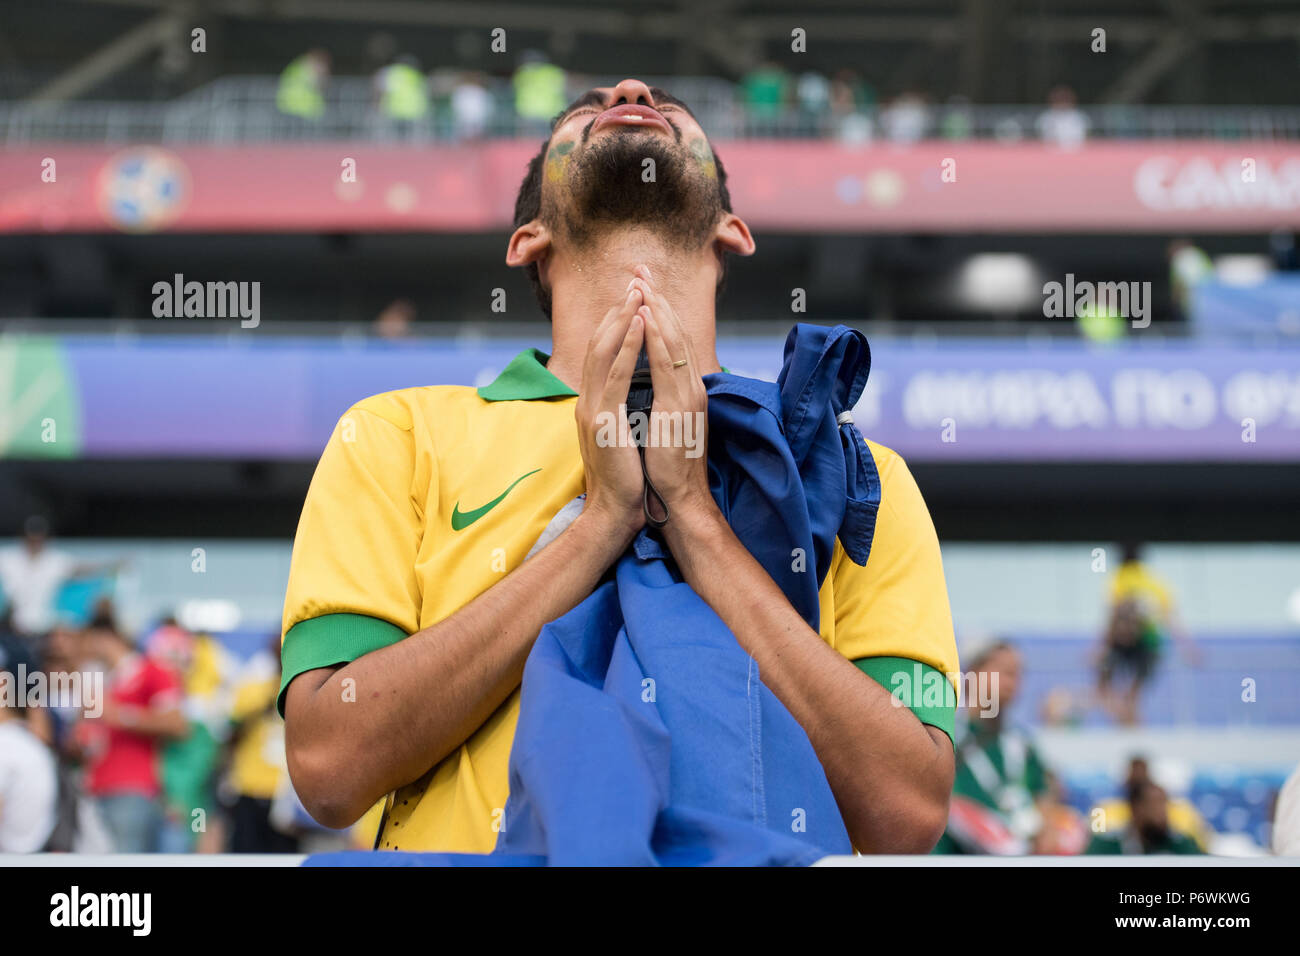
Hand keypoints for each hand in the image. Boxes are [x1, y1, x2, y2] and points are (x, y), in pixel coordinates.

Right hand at [575, 282, 647, 538]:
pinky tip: (639, 324)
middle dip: (618, 310)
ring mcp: (593, 410)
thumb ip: (619, 411)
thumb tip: (629, 394)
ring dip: (622, 318)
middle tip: (635, 280)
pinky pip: (618, 374)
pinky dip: (628, 345)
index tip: (632, 298)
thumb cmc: (625, 479)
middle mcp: (588, 401)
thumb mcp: (619, 436)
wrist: (614, 513)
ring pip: (605, 351)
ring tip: (637, 290)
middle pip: (599, 343)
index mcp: (593, 404)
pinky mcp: (605, 421)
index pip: (601, 354)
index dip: (615, 323)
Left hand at [630, 266, 714, 519]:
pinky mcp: (679, 406)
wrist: (679, 499)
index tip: (642, 286)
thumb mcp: (662, 425)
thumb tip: (646, 383)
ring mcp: (687, 394)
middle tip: (641, 268)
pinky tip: (647, 315)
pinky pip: (667, 362)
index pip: (671, 342)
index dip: (657, 312)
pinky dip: (657, 335)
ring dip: (656, 307)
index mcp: (685, 390)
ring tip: (642, 280)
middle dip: (656, 298)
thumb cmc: (667, 468)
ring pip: (673, 340)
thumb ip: (660, 400)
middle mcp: (690, 386)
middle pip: (674, 331)